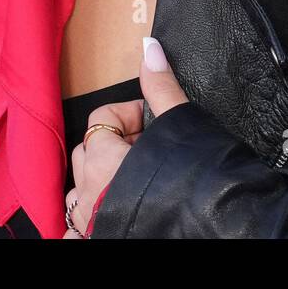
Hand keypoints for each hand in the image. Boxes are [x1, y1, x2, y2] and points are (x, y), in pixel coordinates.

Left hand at [62, 36, 188, 237]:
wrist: (212, 231)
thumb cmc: (196, 184)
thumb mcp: (180, 126)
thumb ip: (161, 89)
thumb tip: (150, 49)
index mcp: (103, 160)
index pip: (102, 117)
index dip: (131, 113)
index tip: (154, 120)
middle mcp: (89, 192)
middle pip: (88, 151)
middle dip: (115, 144)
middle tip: (149, 148)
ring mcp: (90, 221)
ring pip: (81, 189)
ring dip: (100, 179)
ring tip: (133, 179)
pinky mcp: (96, 239)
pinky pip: (75, 229)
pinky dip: (88, 218)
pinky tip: (110, 213)